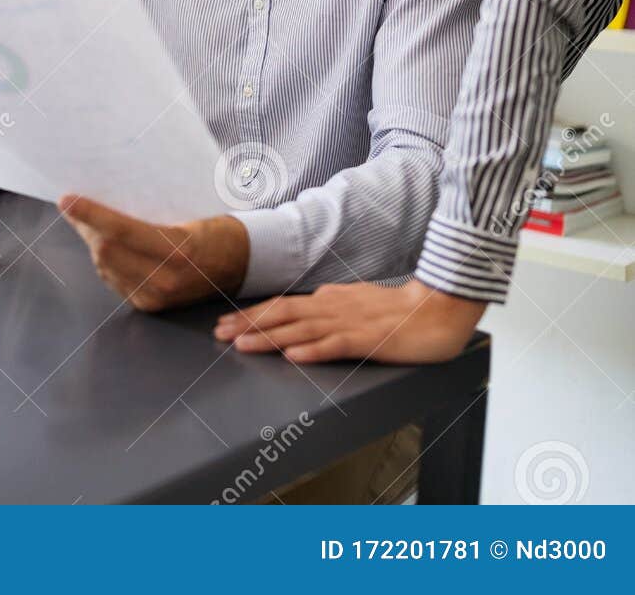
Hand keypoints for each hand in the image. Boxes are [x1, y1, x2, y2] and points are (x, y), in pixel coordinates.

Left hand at [58, 194, 248, 311]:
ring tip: (89, 222)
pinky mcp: (150, 307)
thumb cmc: (216, 231)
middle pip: (106, 251)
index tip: (67, 199)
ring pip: (105, 267)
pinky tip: (106, 246)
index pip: (121, 231)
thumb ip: (146, 213)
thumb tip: (104, 200)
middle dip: (86, 227)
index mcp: (178, 250)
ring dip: (93, 243)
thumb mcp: (187, 215)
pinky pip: (114, 281)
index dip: (90, 214)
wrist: (241, 265)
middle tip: (75, 205)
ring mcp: (156, 297)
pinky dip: (105, 261)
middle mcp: (165, 279)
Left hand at [213, 278, 486, 363]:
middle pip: (284, 314)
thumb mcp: (356, 303)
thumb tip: (307, 309)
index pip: (283, 306)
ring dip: (270, 338)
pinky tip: (294, 357)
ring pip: (302, 330)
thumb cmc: (398, 310)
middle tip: (219, 334)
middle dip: (249, 324)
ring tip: (243, 346)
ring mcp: (350, 322)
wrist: (436, 310)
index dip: (253, 314)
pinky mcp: (368, 340)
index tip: (226, 323)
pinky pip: (336, 345)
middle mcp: (333, 306)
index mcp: (330, 299)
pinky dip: (313, 351)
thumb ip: (332, 307)